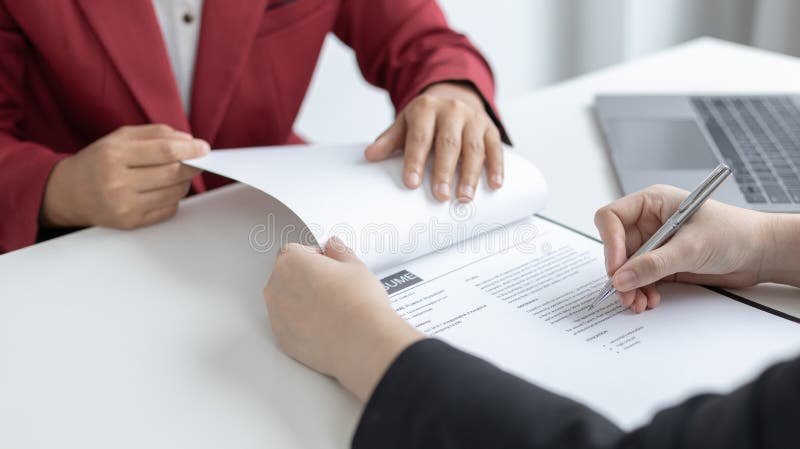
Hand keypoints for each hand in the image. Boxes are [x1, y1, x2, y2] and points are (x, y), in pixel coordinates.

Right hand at [41, 124, 208, 228]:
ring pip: (174, 193)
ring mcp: (124, 205)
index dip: (190, 149)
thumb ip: (155, 134)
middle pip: (173, 173)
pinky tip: (164, 189)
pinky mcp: (130, 223)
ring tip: (178, 173)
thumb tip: (188, 141)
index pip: (164, 151)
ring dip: (184, 181)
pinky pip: (168, 209)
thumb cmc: (98, 161)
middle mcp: (117, 182)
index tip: (203, 147)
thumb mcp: (120, 138)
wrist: (68, 193)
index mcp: (114, 155)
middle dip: (192, 165)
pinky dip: (174, 198)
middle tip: (197, 160)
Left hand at [264, 238, 422, 401]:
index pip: (294, 251)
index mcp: (291, 263)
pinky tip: (325, 325)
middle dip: (305, 278)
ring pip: (286, 301)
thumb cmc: (359, 305)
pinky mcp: (282, 339)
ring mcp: (277, 316)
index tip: (329, 266)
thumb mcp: (355, 266)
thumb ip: (338, 251)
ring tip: (331, 309)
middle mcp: (276, 288)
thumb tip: (332, 247)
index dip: (314, 257)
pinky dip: (302, 324)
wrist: (363, 343)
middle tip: (333, 288)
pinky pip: (288, 325)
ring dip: (302, 301)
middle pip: (286, 275)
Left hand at [364, 82, 503, 201]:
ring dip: (470, 174)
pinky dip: (496, 167)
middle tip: (440, 195)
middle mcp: (452, 110)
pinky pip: (495, 148)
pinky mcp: (490, 128)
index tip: (411, 183)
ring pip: (473, 148)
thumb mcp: (405, 123)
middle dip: (444, 171)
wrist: (453, 96)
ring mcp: (473, 119)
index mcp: (426, 108)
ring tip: (464, 197)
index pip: (420, 137)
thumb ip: (389, 140)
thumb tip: (370, 155)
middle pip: (448, 144)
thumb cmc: (426, 118)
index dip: (415, 161)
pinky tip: (495, 184)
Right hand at [593, 185, 775, 312]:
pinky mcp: (662, 264)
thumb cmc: (734, 233)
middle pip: (617, 247)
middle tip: (624, 293)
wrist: (761, 253)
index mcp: (652, 203)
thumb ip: (654, 264)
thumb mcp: (691, 247)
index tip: (617, 268)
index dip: (610, 242)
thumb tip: (622, 278)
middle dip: (620, 272)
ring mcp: (654, 244)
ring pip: (627, 267)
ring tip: (638, 302)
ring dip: (629, 287)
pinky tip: (650, 300)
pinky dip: (641, 291)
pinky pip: (640, 279)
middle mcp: (648, 222)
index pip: (612, 218)